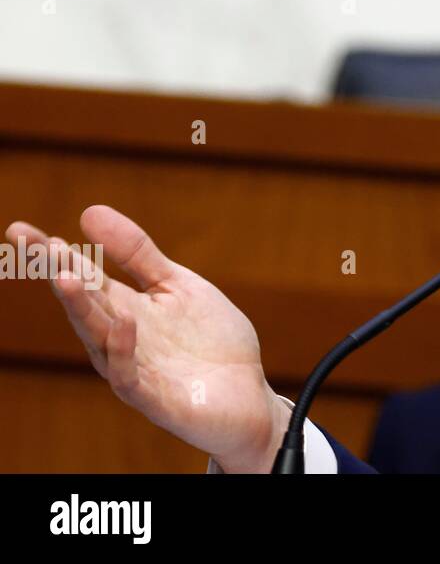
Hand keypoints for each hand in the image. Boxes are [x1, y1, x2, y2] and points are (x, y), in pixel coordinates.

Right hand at [5, 205, 288, 472]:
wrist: (247, 394)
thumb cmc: (209, 341)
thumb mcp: (177, 285)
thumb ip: (137, 254)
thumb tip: (88, 211)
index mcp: (123, 308)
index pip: (82, 276)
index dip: (50, 256)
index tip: (19, 229)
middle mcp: (118, 339)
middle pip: (83, 303)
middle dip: (58, 275)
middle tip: (35, 245)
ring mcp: (134, 369)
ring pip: (97, 338)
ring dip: (81, 309)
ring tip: (65, 276)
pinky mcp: (155, 398)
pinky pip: (129, 376)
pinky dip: (123, 350)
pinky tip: (123, 321)